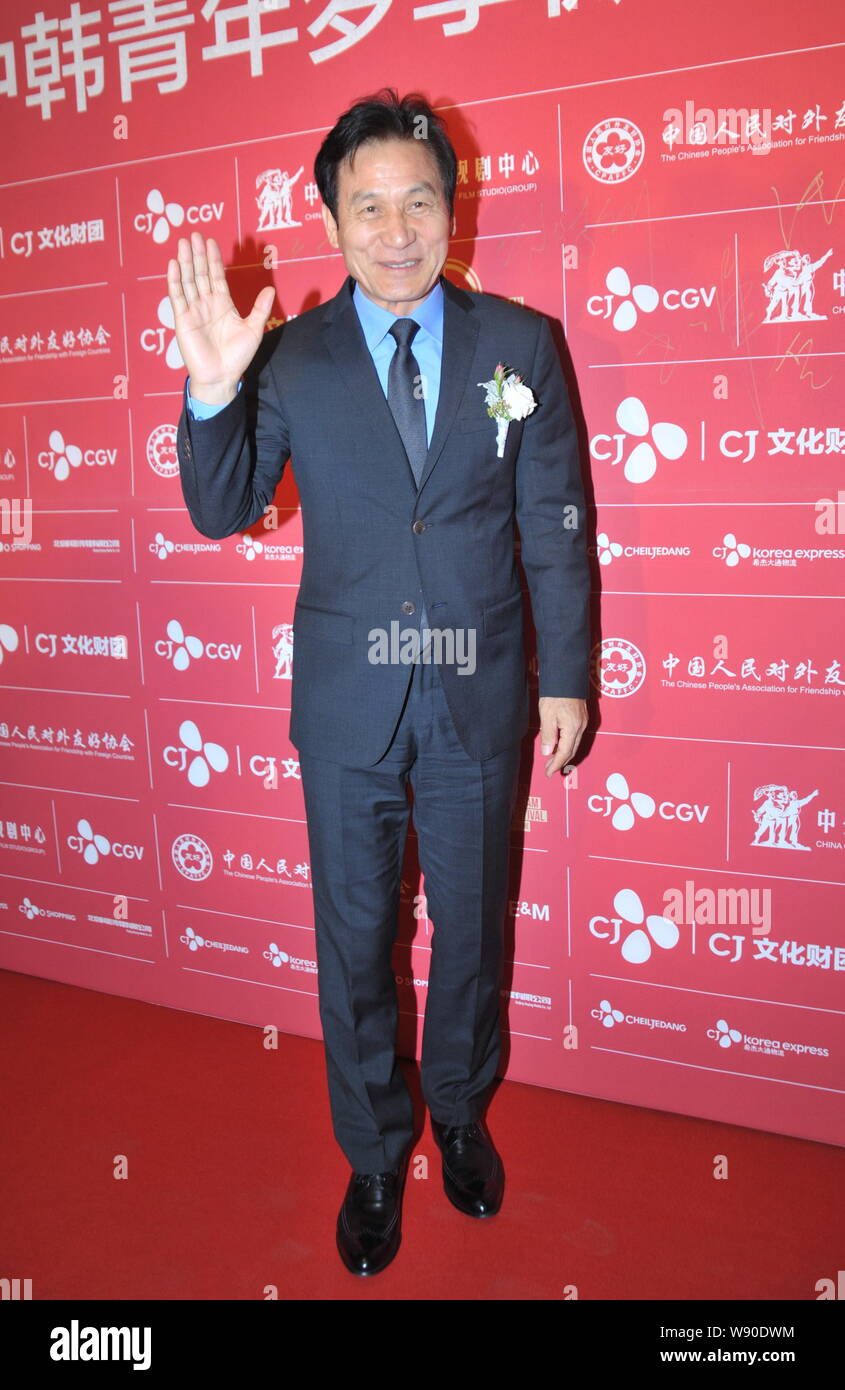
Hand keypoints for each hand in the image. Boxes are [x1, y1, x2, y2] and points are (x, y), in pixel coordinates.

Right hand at [166, 230, 275, 402]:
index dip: (214, 259)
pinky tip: (174, 264)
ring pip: (188, 281)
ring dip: (186, 262)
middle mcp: (206, 304)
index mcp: (223, 304)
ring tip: (184, 243)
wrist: (222, 378)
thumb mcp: (253, 330)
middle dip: (198, 254)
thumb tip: (271, 289)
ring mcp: (194, 311)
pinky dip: (175, 280)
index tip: (211, 241)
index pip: (217, 276)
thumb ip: (260, 308)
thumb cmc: (237, 357)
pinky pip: (178, 296)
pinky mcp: (183, 320)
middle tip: (194, 234)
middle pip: (201, 273)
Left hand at [539, 697, 587, 776]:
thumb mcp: (547, 715)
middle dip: (560, 762)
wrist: (566, 677)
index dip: (556, 764)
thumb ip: (548, 735)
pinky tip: (559, 744)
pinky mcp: (582, 717)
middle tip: (548, 769)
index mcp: (573, 728)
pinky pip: (576, 737)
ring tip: (552, 760)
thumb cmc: (555, 694)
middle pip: (572, 751)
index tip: (548, 773)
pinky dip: (568, 744)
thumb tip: (548, 753)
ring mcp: (583, 722)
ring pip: (575, 744)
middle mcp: (581, 727)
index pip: (565, 752)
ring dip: (564, 754)